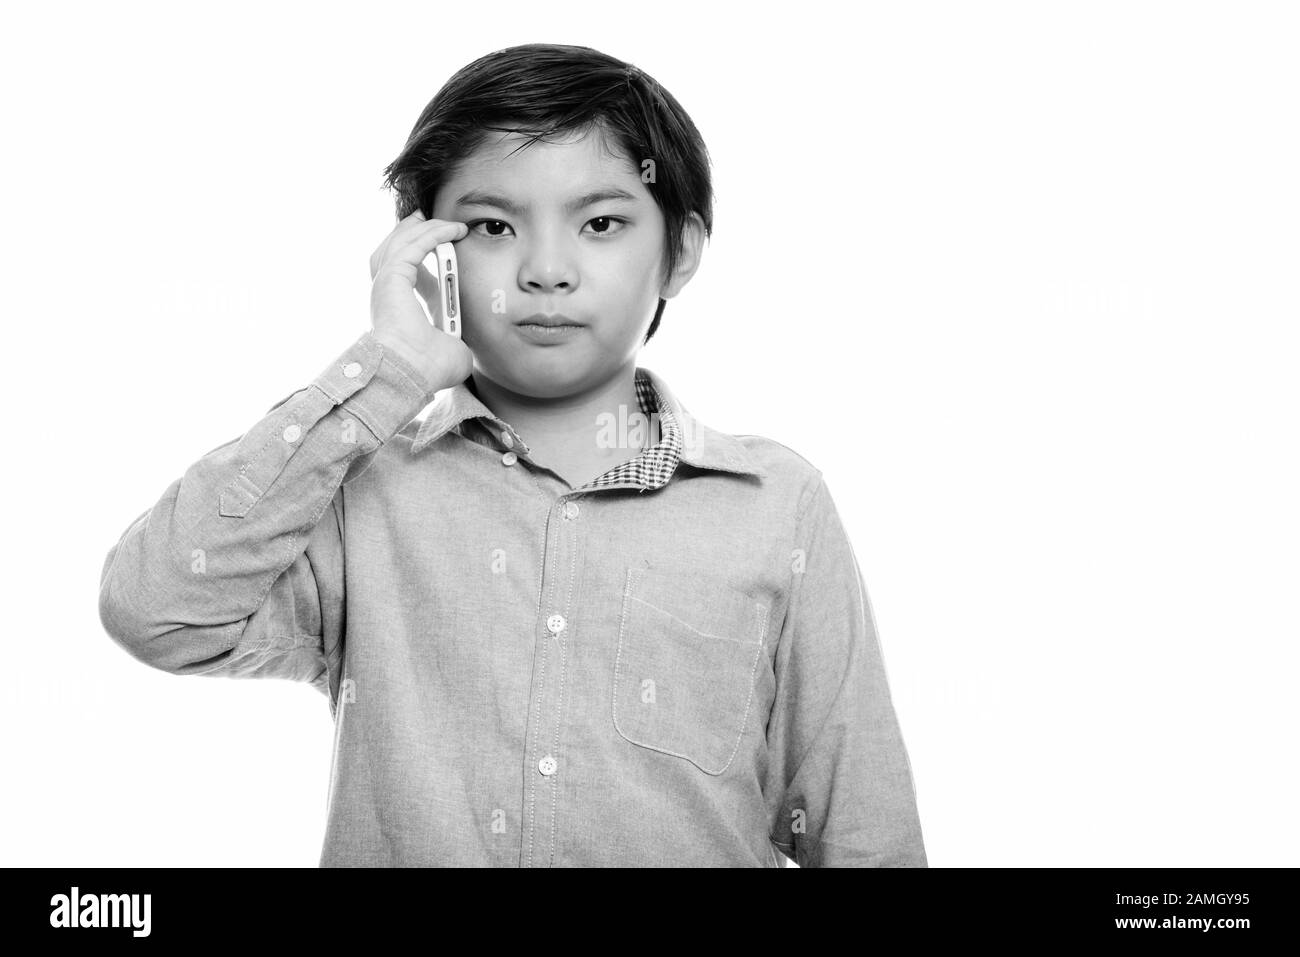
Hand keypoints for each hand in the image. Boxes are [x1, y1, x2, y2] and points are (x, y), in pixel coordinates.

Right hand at [368, 210, 473, 390]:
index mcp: (401, 308)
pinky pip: (414, 244)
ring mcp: (387, 283)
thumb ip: (457, 337)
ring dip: (427, 228)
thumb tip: (462, 337)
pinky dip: (433, 233)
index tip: (446, 246)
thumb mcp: (454, 348)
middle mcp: (389, 293)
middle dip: (415, 232)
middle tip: (433, 219)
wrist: (412, 372)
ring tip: (447, 221)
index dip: (425, 256)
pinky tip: (453, 229)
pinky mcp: (392, 276)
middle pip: (397, 249)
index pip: (411, 272)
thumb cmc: (429, 370)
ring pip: (403, 242)